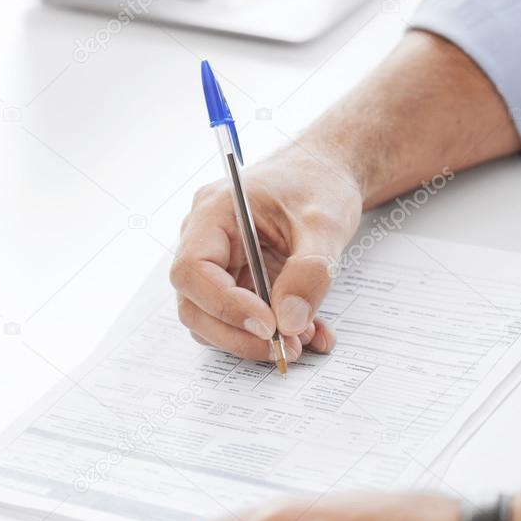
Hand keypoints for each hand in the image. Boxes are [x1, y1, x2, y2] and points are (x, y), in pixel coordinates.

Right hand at [171, 147, 361, 362]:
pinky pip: (244, 320)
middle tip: (286, 347)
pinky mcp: (240, 282)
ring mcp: (220, 264)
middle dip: (238, 334)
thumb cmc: (319, 182)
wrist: (327, 173)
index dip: (224, 306)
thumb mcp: (324, 223)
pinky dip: (275, 334)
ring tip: (303, 340)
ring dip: (255, 340)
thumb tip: (289, 322)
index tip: (269, 325)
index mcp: (214, 213)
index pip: (193, 270)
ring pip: (215, 320)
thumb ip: (309, 271)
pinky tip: (311, 333)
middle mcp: (207, 241)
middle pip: (195, 304)